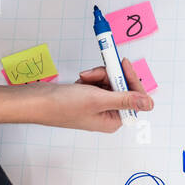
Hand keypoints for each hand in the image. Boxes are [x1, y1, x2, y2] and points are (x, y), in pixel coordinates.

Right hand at [32, 58, 152, 131]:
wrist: (36, 100)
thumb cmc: (61, 106)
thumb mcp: (97, 100)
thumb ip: (125, 99)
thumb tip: (148, 104)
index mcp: (113, 120)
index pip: (134, 98)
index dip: (130, 79)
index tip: (123, 63)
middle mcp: (107, 113)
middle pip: (122, 86)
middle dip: (109, 76)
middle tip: (97, 72)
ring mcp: (97, 104)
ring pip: (110, 81)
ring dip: (98, 75)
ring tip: (84, 78)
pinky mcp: (88, 95)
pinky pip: (99, 80)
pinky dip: (91, 77)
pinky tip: (80, 80)